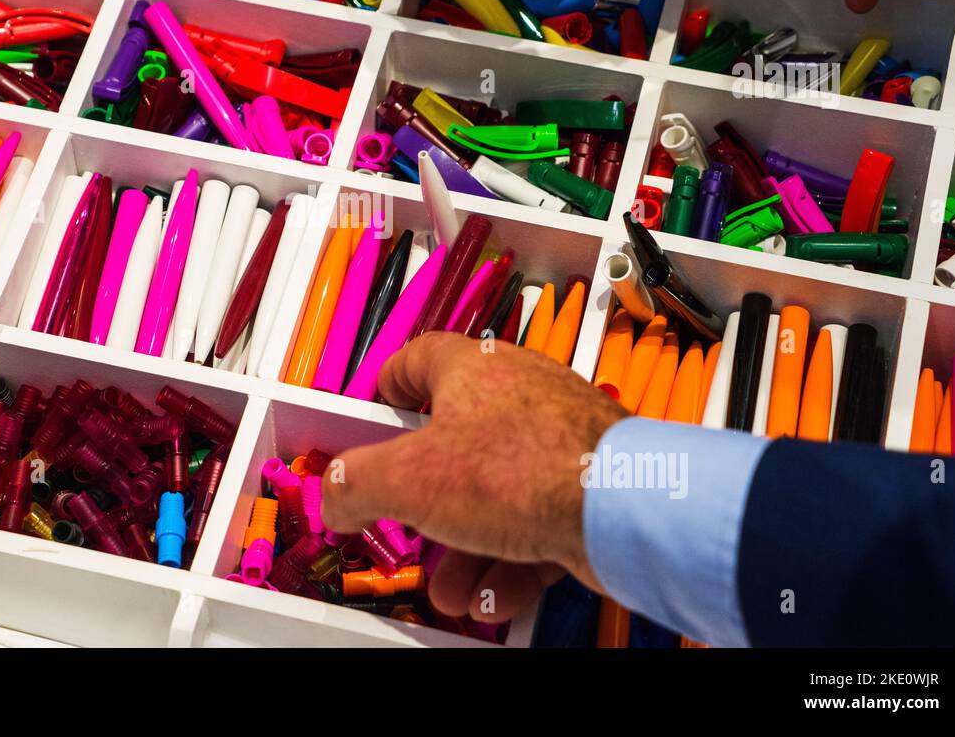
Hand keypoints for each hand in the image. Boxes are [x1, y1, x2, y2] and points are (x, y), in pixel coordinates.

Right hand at [320, 332, 625, 623]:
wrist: (621, 509)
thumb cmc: (530, 468)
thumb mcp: (408, 477)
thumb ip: (355, 482)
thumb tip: (333, 493)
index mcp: (472, 367)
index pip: (416, 360)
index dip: (385, 393)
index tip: (369, 422)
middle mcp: (518, 396)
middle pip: (450, 446)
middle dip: (424, 505)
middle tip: (407, 525)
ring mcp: (556, 442)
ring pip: (492, 498)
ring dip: (465, 549)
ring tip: (453, 586)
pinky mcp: (585, 487)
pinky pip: (533, 526)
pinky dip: (509, 562)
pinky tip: (497, 593)